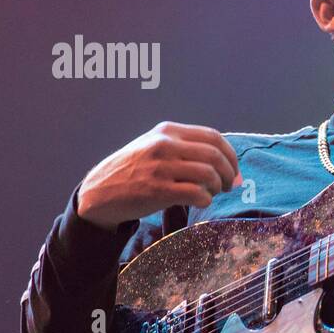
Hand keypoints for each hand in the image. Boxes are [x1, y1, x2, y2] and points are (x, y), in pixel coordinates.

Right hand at [76, 121, 241, 230]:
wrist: (100, 192)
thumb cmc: (134, 170)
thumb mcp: (154, 146)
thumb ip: (185, 146)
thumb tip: (225, 160)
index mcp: (167, 131)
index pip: (213, 137)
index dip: (230, 155)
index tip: (233, 170)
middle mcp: (164, 145)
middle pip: (215, 155)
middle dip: (229, 173)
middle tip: (228, 185)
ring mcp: (160, 167)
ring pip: (208, 174)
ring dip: (217, 187)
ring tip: (212, 193)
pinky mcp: (158, 190)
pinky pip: (197, 194)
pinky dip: (205, 199)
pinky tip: (200, 201)